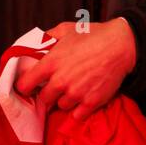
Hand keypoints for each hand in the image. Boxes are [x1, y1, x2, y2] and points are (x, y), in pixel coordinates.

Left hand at [13, 18, 136, 121]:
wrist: (121, 46)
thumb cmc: (93, 35)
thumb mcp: (66, 29)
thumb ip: (47, 36)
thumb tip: (34, 43)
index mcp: (51, 63)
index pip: (25, 84)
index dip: (24, 86)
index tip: (29, 86)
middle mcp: (61, 81)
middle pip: (44, 99)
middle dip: (48, 93)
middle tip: (56, 85)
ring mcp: (76, 94)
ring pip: (61, 106)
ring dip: (64, 100)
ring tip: (74, 88)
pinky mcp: (91, 103)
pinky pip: (77, 115)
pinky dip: (79, 109)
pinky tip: (84, 97)